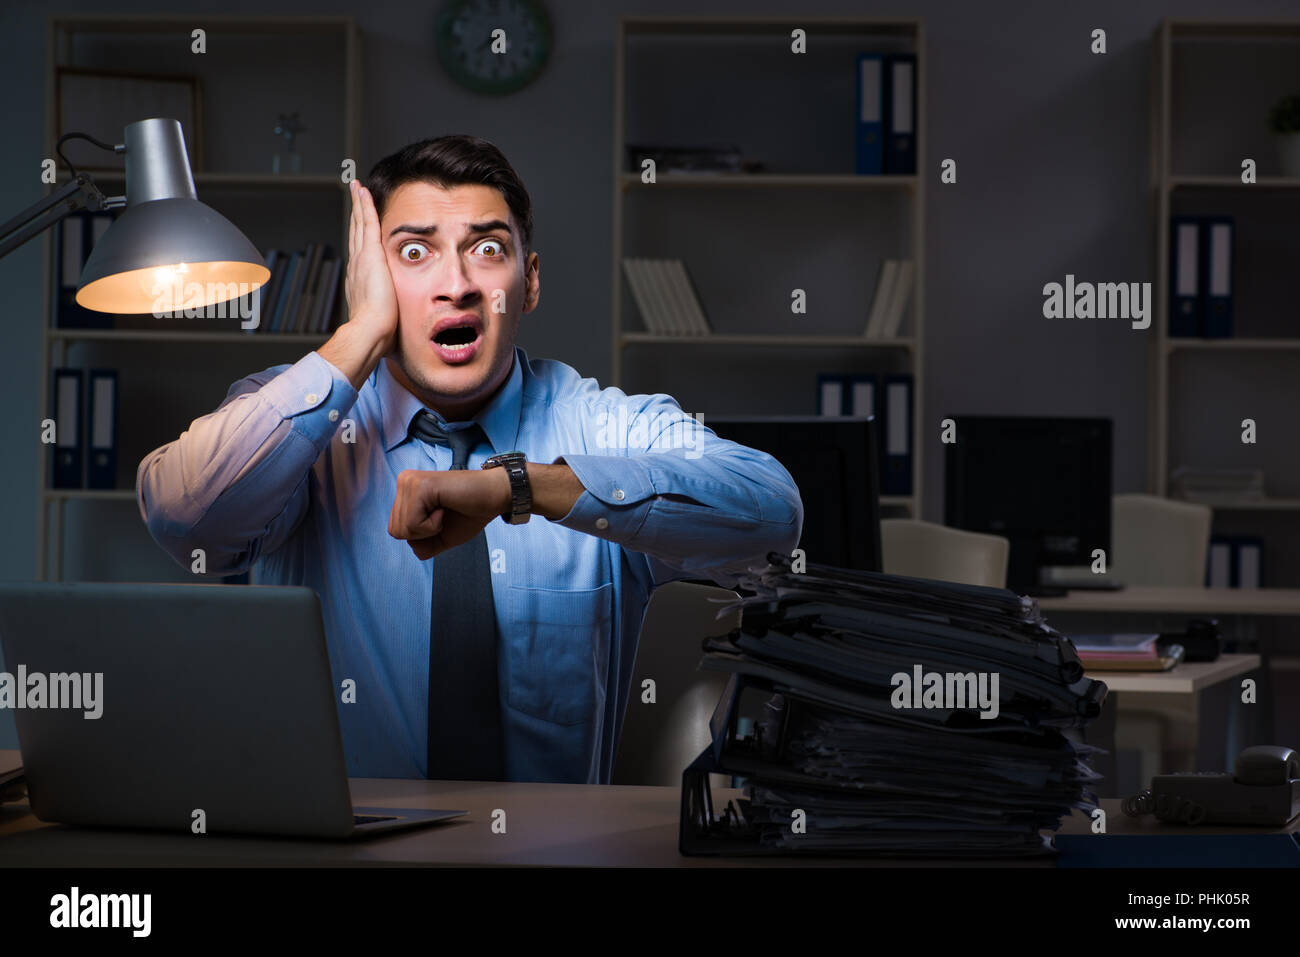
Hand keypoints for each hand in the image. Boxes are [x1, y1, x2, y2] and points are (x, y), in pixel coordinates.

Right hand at [343, 179, 398, 352]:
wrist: (370, 330)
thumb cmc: (379, 332)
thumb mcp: (384, 316)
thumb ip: (388, 312)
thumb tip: (396, 321)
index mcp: (361, 280)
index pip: (362, 251)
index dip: (360, 235)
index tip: (360, 223)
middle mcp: (358, 265)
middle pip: (357, 232)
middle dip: (356, 213)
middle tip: (354, 195)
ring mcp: (362, 258)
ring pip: (360, 223)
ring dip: (359, 204)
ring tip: (357, 187)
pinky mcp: (370, 254)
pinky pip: (367, 222)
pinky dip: (364, 206)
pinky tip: (363, 191)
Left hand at [388, 468, 511, 559]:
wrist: (494, 496)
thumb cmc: (471, 512)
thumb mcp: (440, 536)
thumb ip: (421, 545)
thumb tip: (410, 544)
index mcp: (405, 491)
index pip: (395, 530)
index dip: (421, 536)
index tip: (441, 517)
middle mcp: (404, 481)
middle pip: (396, 531)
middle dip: (423, 534)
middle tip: (444, 515)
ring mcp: (410, 482)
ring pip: (403, 529)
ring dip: (429, 529)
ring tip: (445, 510)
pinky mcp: (420, 486)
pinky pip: (414, 524)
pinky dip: (433, 526)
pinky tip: (444, 508)